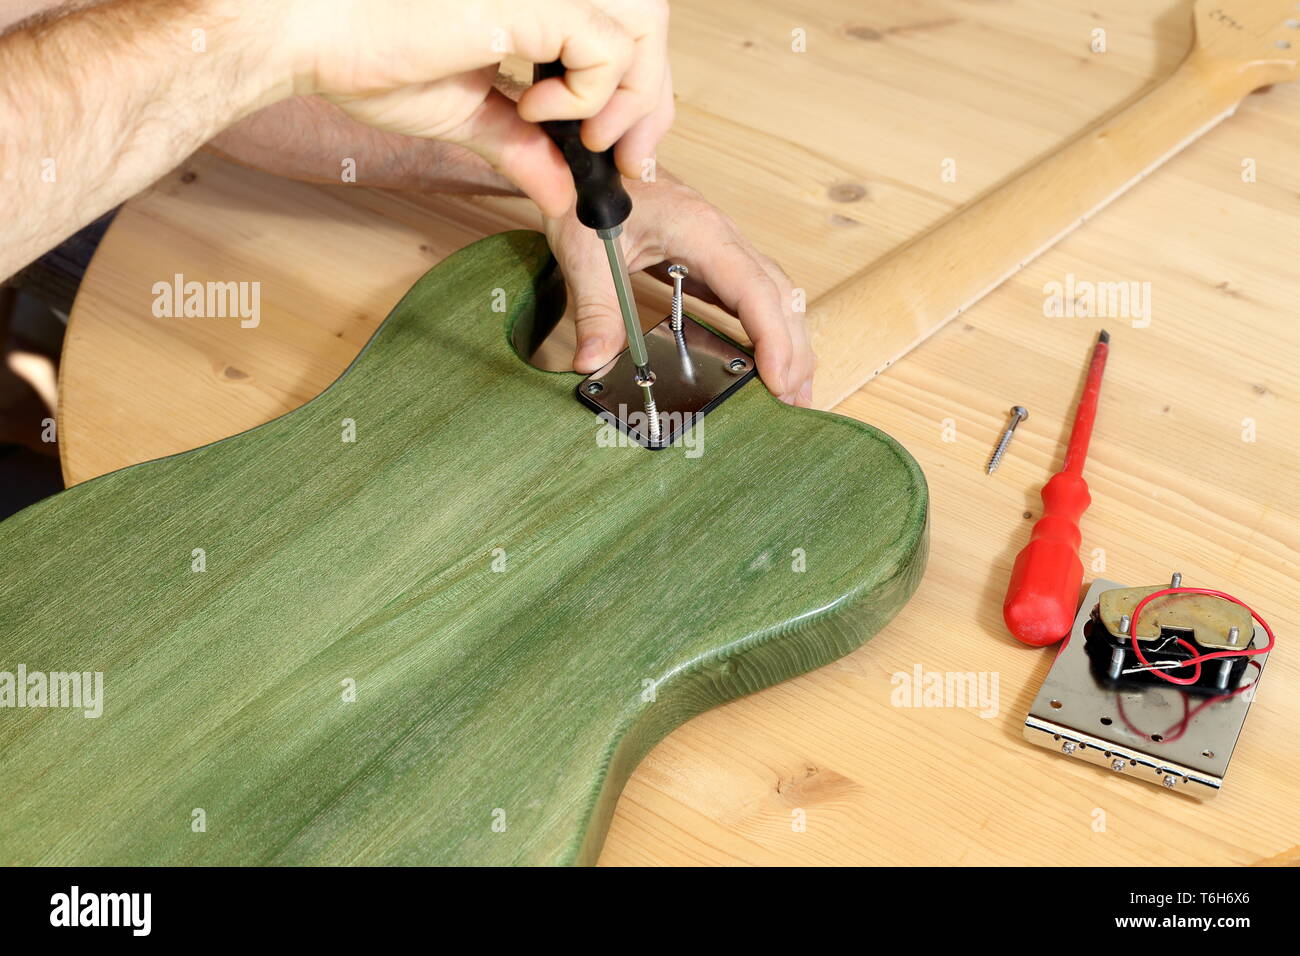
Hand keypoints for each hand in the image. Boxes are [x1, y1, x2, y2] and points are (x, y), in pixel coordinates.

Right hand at [284, 0, 673, 216]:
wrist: (312, 34)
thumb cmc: (368, 50)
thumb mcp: (469, 111)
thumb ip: (522, 145)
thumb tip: (560, 194)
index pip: (626, 31)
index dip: (643, 93)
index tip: (623, 153)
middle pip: (649, 22)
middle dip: (651, 103)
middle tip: (624, 160)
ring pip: (644, 26)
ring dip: (629, 97)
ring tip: (581, 135)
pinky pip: (606, 49)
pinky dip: (589, 95)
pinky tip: (534, 107)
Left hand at [544, 172, 814, 405]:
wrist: (584, 162)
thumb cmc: (587, 195)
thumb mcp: (585, 254)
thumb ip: (595, 310)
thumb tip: (594, 361)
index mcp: (699, 230)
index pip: (753, 289)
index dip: (772, 337)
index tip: (778, 379)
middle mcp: (721, 236)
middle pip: (778, 295)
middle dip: (793, 348)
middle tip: (794, 401)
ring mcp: (721, 245)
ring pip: (774, 293)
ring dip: (790, 339)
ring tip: (794, 390)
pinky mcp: (711, 257)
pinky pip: (753, 293)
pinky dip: (768, 327)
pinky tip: (768, 359)